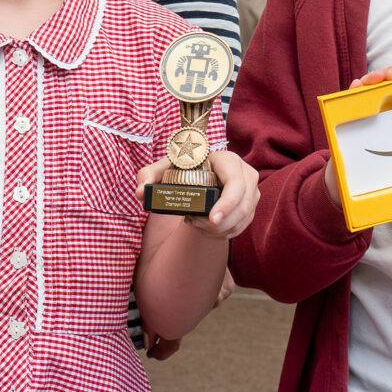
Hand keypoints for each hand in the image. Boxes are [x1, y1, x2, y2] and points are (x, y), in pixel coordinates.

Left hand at [134, 150, 258, 239]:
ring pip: (243, 217)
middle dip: (220, 222)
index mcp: (228, 159)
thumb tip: (140, 192)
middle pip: (242, 205)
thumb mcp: (164, 168)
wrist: (197, 174)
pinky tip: (208, 228)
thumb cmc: (182, 169)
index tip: (212, 219)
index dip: (227, 203)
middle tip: (197, 225)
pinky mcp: (251, 204)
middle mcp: (245, 173)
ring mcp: (251, 190)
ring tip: (198, 223)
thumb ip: (148, 175)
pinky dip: (226, 231)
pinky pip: (243, 224)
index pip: (235, 183)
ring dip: (221, 228)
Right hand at [343, 68, 391, 223]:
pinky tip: (357, 86)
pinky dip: (354, 90)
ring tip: (378, 78)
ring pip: (374, 90)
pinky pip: (351, 101)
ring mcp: (371, 118)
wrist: (348, 196)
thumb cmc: (383, 186)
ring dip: (377, 78)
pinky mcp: (350, 123)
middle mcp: (391, 119)